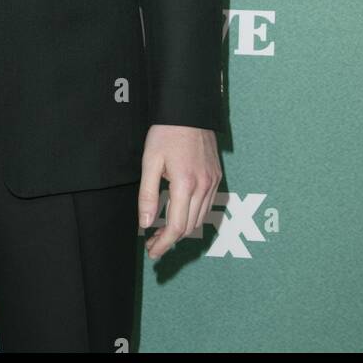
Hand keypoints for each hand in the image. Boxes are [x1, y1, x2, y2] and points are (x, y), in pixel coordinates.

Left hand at [138, 124, 221, 259]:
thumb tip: (145, 223)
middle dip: (170, 240)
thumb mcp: (150, 161)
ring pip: (199, 219)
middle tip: (152, 243)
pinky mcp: (216, 177)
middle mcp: (203, 187)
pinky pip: (207, 206)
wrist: (189, 111)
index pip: (176, 227)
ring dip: (181, 230)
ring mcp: (213, 182)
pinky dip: (193, 216)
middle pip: (189, 227)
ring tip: (161, 232)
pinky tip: (178, 214)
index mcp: (185, 184)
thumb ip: (147, 194)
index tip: (152, 252)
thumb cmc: (166, 133)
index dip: (163, 243)